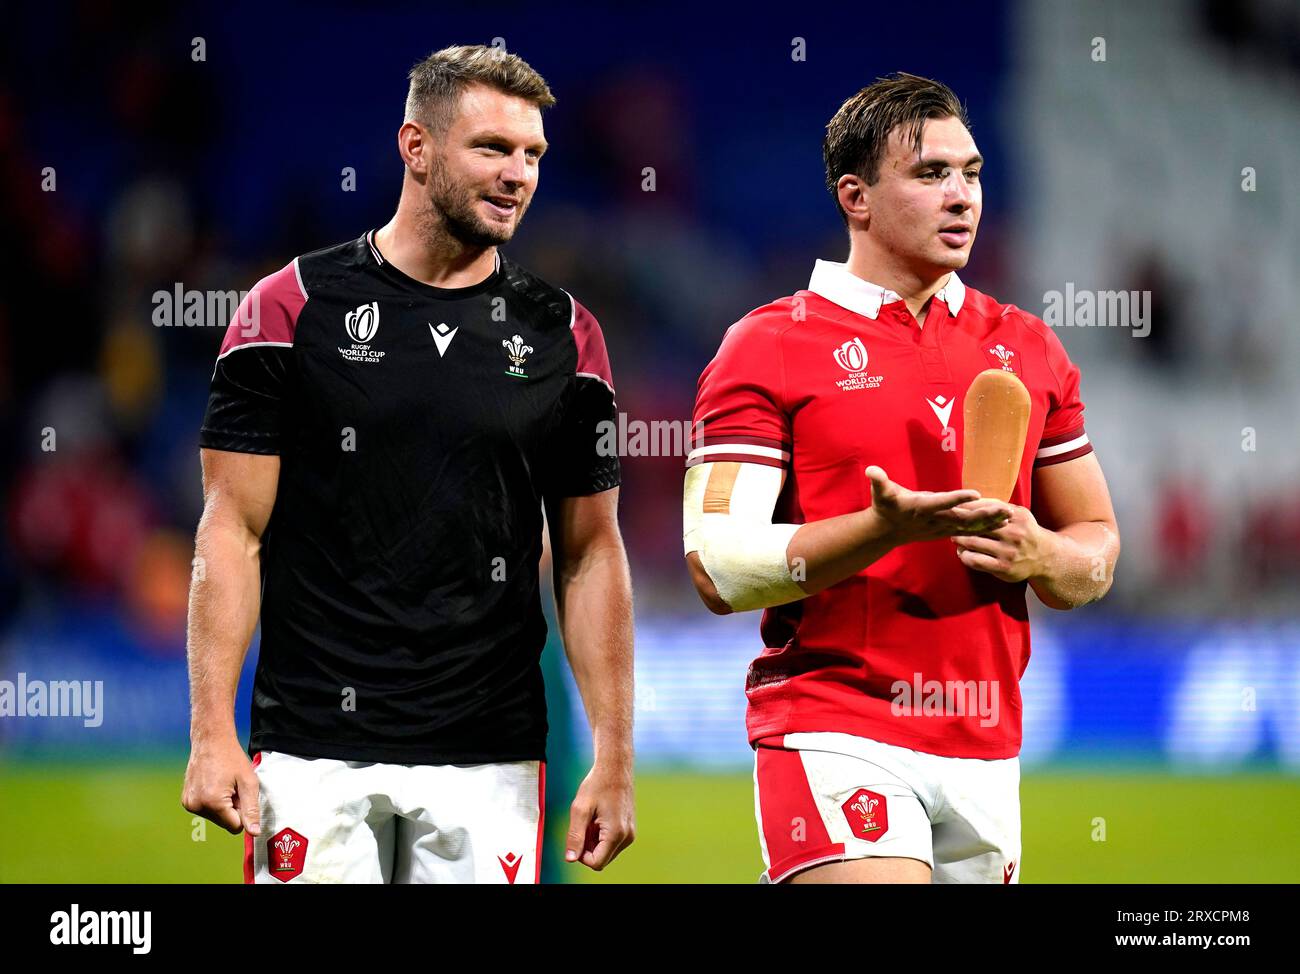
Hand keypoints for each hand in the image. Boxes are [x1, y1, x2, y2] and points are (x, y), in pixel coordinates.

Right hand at [181, 735, 260, 835]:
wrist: (211, 741)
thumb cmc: (232, 759)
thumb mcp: (249, 782)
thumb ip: (251, 809)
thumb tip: (254, 833)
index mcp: (213, 803)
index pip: (235, 827)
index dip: (243, 812)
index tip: (241, 795)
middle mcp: (196, 806)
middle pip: (224, 823)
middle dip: (232, 809)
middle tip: (233, 788)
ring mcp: (188, 804)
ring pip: (215, 818)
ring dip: (223, 806)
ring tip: (223, 785)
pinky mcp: (185, 801)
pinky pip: (205, 811)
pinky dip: (213, 803)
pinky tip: (214, 785)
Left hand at [565, 762, 634, 870]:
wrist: (615, 767)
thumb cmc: (597, 785)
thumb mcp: (580, 810)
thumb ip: (575, 837)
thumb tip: (570, 859)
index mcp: (616, 834)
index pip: (596, 863)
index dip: (581, 855)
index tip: (576, 835)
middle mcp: (627, 837)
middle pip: (602, 859)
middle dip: (588, 847)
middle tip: (583, 824)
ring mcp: (630, 833)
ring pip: (606, 852)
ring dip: (594, 841)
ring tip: (591, 819)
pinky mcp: (629, 829)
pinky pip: (612, 843)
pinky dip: (601, 836)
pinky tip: (598, 818)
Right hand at [865, 465, 1012, 544]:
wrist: (887, 530)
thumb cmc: (885, 506)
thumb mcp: (880, 492)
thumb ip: (878, 481)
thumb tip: (871, 470)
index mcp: (922, 507)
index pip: (942, 502)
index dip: (957, 498)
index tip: (974, 493)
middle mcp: (935, 519)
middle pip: (963, 518)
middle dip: (984, 513)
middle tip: (1004, 508)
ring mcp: (942, 527)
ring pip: (970, 526)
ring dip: (990, 521)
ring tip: (1009, 514)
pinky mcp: (947, 530)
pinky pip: (970, 530)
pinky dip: (985, 526)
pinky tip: (1001, 522)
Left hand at [952, 503, 1049, 582]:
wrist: (1045, 557)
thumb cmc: (1024, 532)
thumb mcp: (1017, 515)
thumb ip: (997, 507)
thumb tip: (968, 499)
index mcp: (1016, 516)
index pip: (985, 507)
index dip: (967, 507)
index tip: (953, 507)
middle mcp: (1014, 533)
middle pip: (977, 524)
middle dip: (959, 523)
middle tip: (947, 523)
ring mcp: (1008, 551)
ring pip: (973, 542)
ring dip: (959, 540)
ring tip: (954, 538)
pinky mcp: (1003, 567)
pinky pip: (975, 560)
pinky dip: (964, 556)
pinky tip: (962, 553)